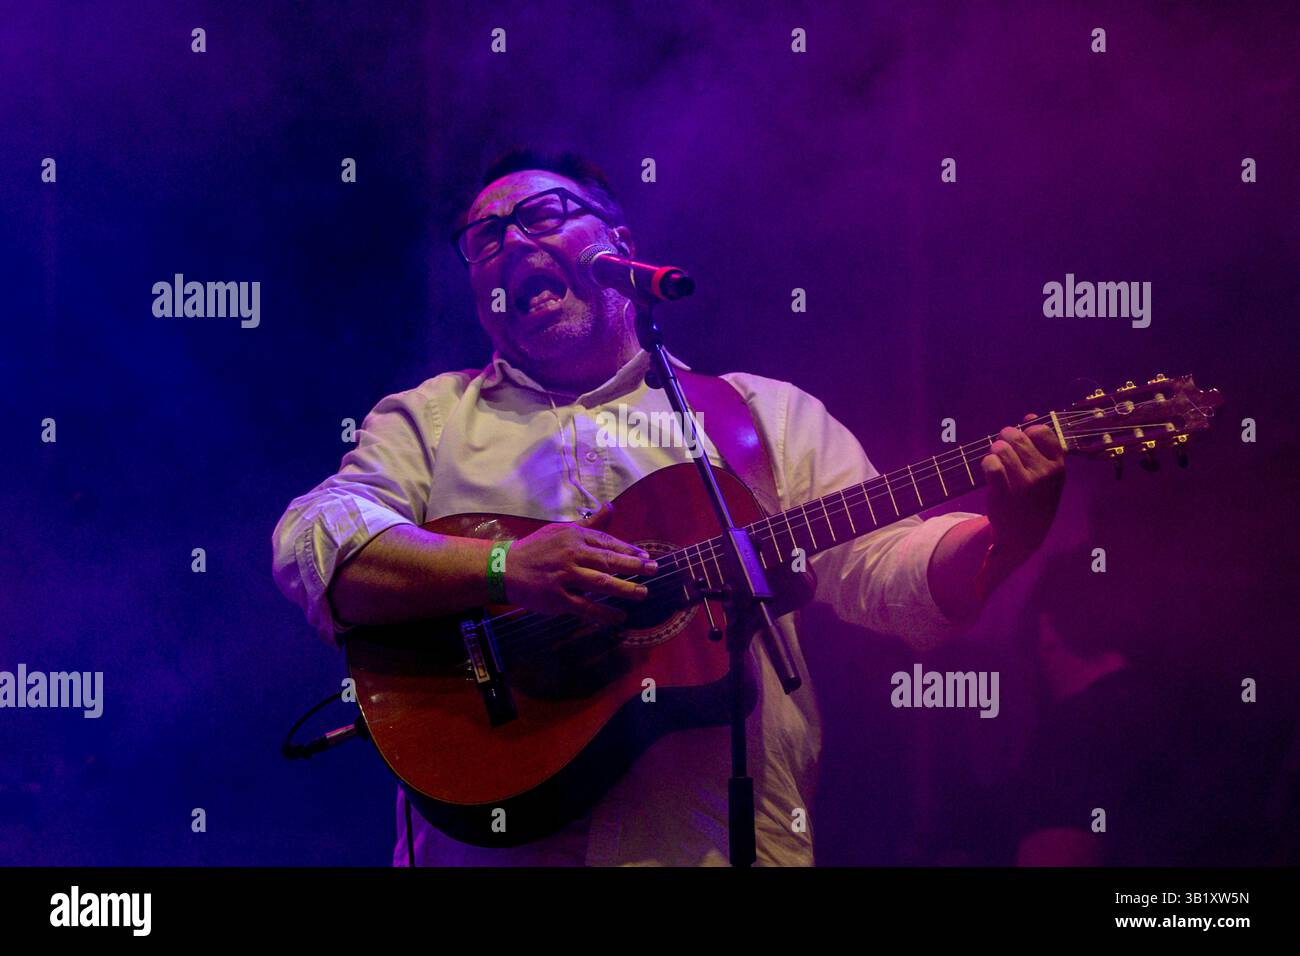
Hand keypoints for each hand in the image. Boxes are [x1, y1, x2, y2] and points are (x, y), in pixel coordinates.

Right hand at [504, 503, 657, 626]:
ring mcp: (565, 577)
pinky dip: (604, 614)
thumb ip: (590, 524)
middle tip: (653, 570)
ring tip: (642, 594)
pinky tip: (619, 617)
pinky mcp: (558, 598)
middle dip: (634, 566)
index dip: (628, 551)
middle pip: (609, 561)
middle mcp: (571, 555)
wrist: (505, 569)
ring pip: (601, 584)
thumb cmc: (537, 549)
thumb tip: (611, 507)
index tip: (645, 557)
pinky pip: (586, 607)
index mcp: (574, 537)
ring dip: (624, 589)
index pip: (607, 543)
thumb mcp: (562, 531)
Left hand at [980, 413, 1065, 560]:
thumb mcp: (1046, 473)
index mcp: (1057, 466)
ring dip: (994, 451)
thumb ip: (1040, 444)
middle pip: (1016, 437)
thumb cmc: (1034, 497)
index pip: (1041, 431)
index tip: (1022, 441)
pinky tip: (989, 470)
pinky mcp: (1004, 493)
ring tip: (996, 460)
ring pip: (1001, 448)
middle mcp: (1044, 474)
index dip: (1027, 430)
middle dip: (1005, 439)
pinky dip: (986, 463)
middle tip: (1002, 450)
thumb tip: (1030, 416)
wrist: (1024, 534)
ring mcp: (1025, 484)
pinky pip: (991, 463)